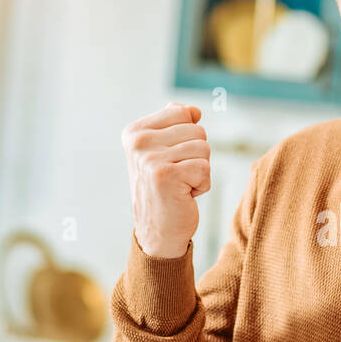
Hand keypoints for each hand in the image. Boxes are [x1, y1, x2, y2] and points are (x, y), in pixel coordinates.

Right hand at [121, 102, 210, 258]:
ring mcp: (150, 158)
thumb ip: (177, 125)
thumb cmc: (165, 190)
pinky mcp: (166, 175)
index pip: (183, 113)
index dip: (188, 138)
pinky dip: (202, 185)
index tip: (171, 160)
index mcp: (135, 131)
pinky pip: (205, 168)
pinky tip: (184, 195)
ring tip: (180, 186)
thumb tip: (195, 110)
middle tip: (177, 177)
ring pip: (204, 149)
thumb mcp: (166, 152)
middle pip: (197, 131)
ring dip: (200, 171)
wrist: (158, 232)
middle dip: (197, 156)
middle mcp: (138, 142)